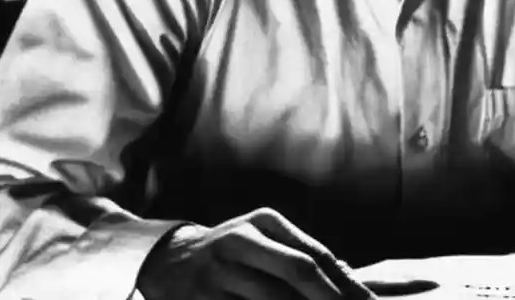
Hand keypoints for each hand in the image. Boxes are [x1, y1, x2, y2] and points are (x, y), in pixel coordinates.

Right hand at [135, 207, 374, 299]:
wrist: (164, 259)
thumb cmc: (231, 252)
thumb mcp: (263, 239)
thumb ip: (300, 254)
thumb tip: (350, 277)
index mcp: (263, 222)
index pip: (314, 254)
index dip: (345, 282)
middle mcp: (240, 240)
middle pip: (299, 270)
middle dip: (331, 297)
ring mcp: (217, 272)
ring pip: (272, 299)